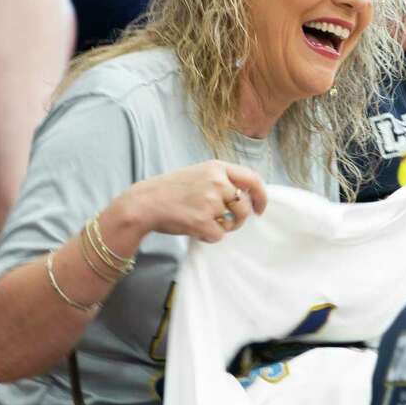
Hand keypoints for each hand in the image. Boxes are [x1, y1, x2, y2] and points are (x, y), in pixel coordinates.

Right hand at [117, 161, 268, 243]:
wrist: (144, 203)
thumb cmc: (171, 190)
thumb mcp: (199, 174)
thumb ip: (222, 181)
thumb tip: (247, 197)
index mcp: (217, 168)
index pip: (253, 180)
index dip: (261, 197)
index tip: (260, 209)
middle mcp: (217, 182)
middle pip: (244, 207)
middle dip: (238, 219)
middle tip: (224, 222)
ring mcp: (210, 201)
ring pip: (232, 223)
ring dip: (222, 228)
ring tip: (203, 221)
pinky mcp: (203, 220)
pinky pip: (219, 236)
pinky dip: (208, 237)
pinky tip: (194, 229)